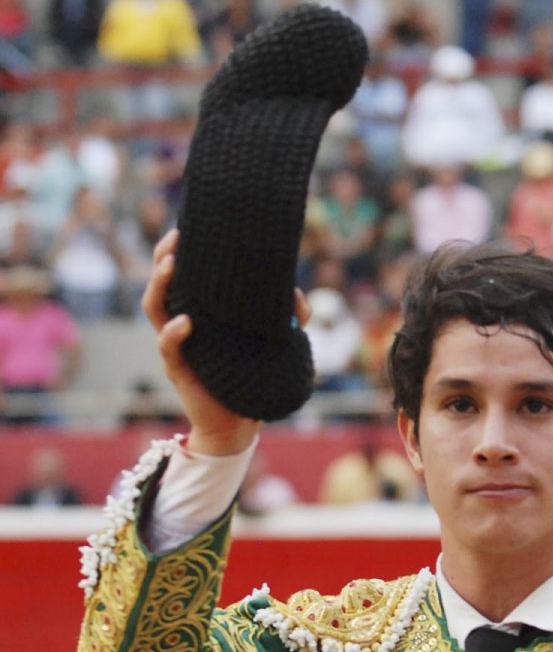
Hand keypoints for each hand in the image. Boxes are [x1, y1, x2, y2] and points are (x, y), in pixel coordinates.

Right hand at [143, 229, 309, 454]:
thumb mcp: (277, 343)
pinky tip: (185, 322)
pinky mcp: (179, 370)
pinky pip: (169, 347)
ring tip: (171, 266)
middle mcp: (182, 325)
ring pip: (155, 309)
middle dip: (163, 258)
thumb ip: (291, 317)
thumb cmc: (253, 377)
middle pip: (160, 284)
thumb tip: (297, 293)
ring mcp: (177, 346)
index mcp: (200, 313)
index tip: (188, 227)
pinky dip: (174, 333)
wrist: (239, 423)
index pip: (183, 277)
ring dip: (160, 285)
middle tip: (176, 238)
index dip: (179, 252)